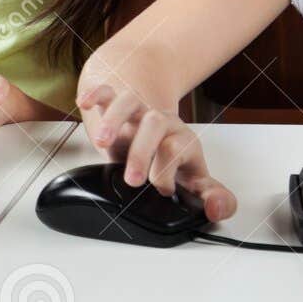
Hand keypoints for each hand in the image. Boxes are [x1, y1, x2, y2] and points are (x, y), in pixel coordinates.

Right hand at [76, 81, 235, 222]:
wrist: (160, 137)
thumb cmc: (176, 161)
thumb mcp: (197, 181)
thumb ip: (214, 198)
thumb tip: (218, 208)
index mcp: (182, 139)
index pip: (176, 148)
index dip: (166, 173)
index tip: (160, 191)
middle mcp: (161, 122)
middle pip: (155, 123)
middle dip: (142, 151)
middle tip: (132, 180)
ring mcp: (139, 112)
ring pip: (129, 102)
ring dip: (115, 119)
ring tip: (102, 141)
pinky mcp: (118, 107)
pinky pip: (108, 93)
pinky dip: (97, 95)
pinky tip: (85, 102)